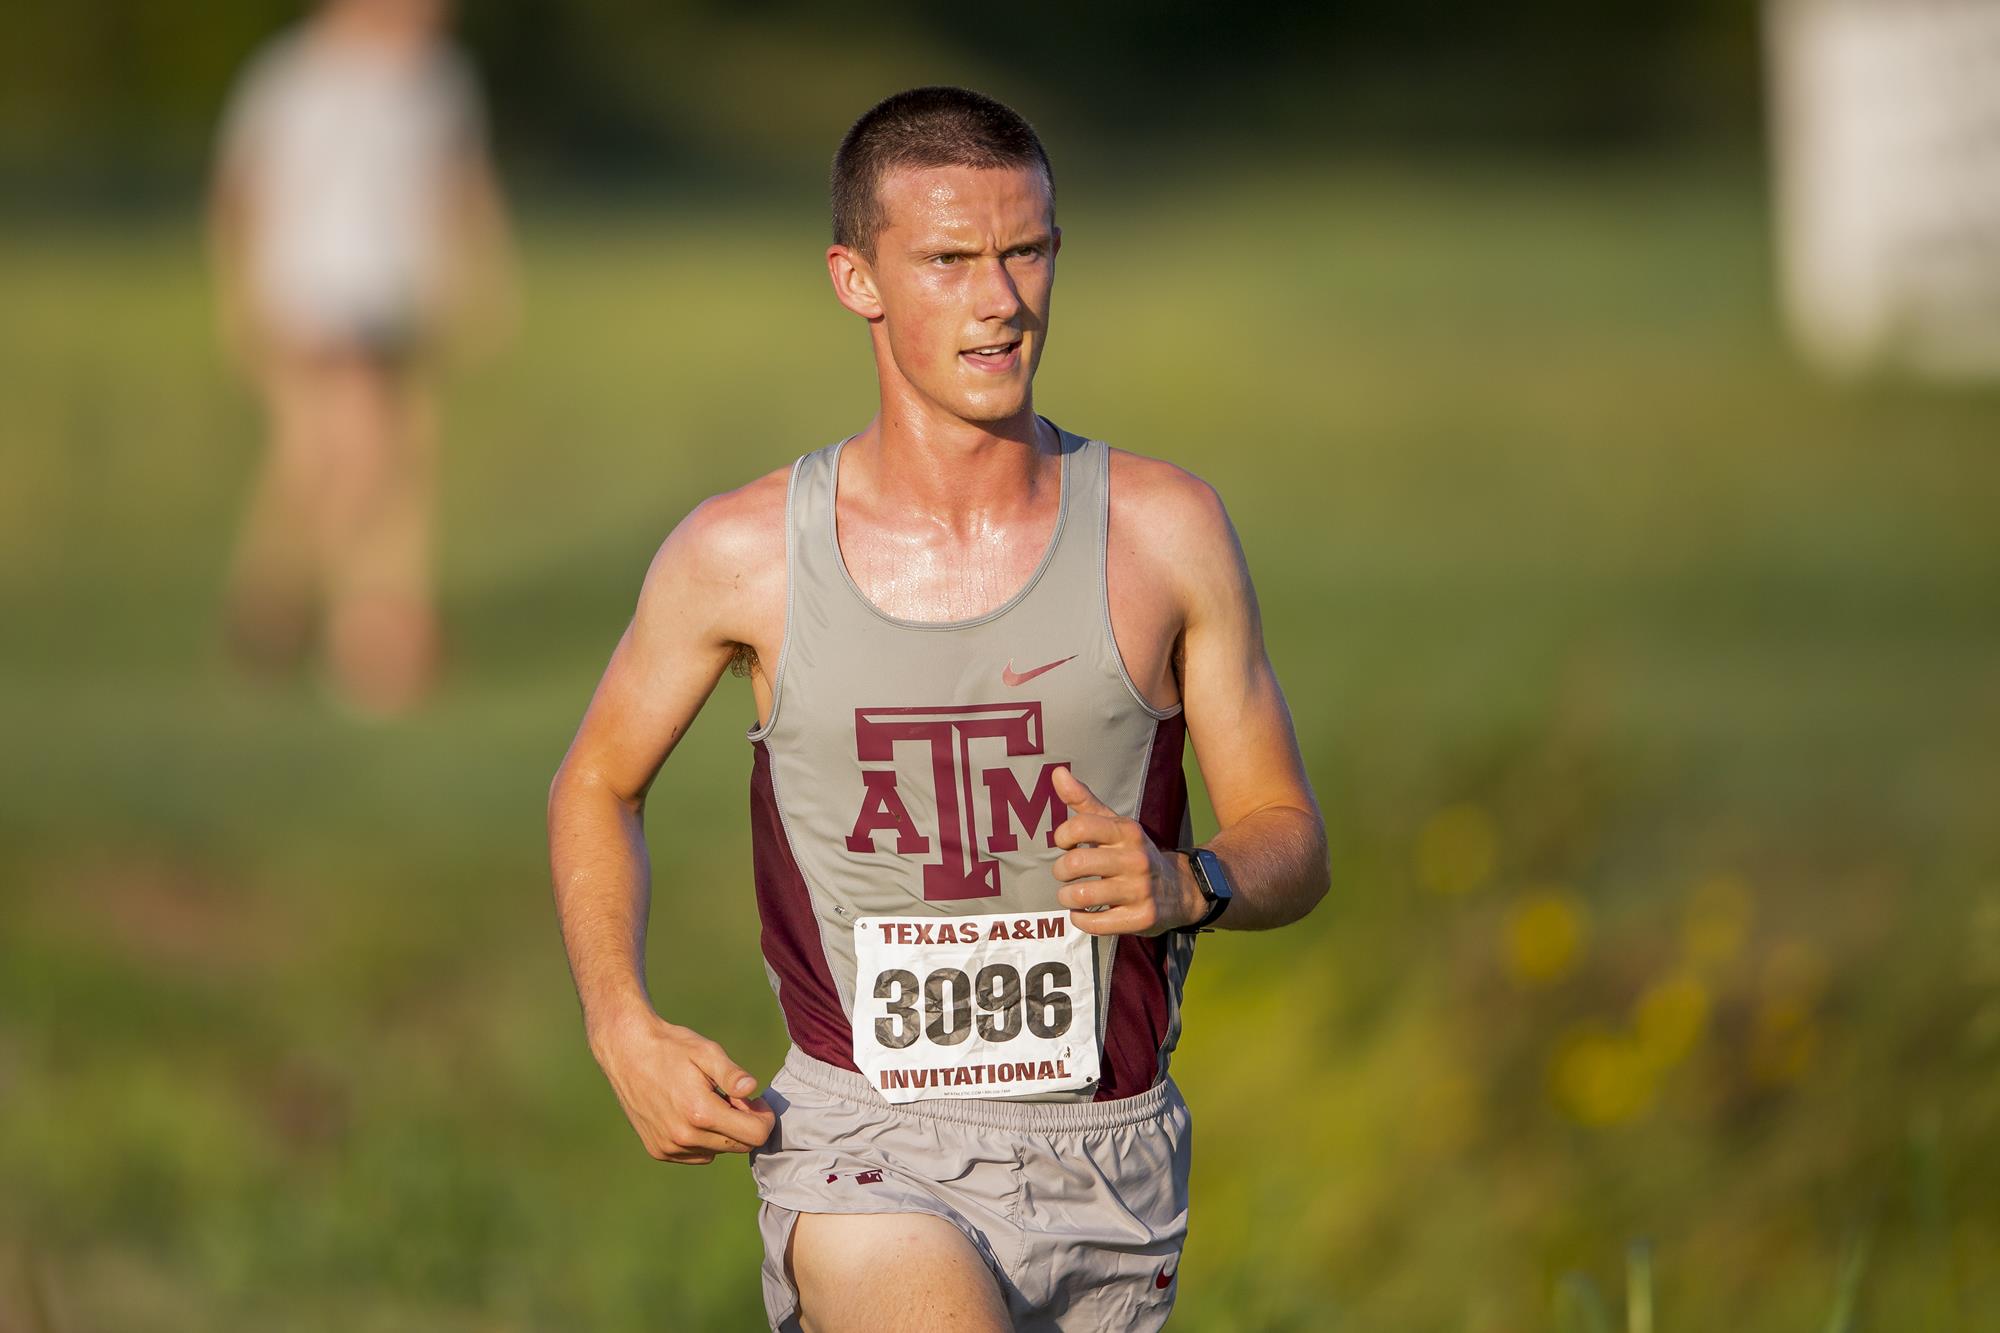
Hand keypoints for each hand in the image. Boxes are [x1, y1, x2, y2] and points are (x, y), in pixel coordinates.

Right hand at [588, 1010, 774, 1163]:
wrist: (626, 1051)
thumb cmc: (670, 1047)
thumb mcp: (706, 1052)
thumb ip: (731, 1074)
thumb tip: (751, 1088)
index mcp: (701, 1113)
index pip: (755, 1135)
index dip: (763, 1117)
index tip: (754, 1100)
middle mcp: (684, 1137)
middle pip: (740, 1146)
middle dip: (744, 1123)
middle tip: (731, 1097)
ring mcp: (669, 1147)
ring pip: (717, 1151)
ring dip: (722, 1131)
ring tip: (706, 1101)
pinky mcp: (658, 1150)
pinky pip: (696, 1154)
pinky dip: (702, 1138)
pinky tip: (690, 1113)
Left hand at [1050, 765, 1201, 936]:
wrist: (1182, 890)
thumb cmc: (1135, 854)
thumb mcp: (1115, 825)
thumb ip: (1084, 801)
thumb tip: (1057, 772)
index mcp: (1127, 832)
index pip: (1080, 826)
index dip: (1062, 836)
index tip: (1065, 844)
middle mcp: (1135, 859)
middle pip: (1075, 863)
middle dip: (1060, 870)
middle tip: (1065, 874)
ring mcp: (1140, 890)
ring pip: (1081, 895)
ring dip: (1067, 897)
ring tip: (1072, 895)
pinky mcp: (1141, 918)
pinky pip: (1095, 923)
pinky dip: (1081, 919)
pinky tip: (1084, 913)